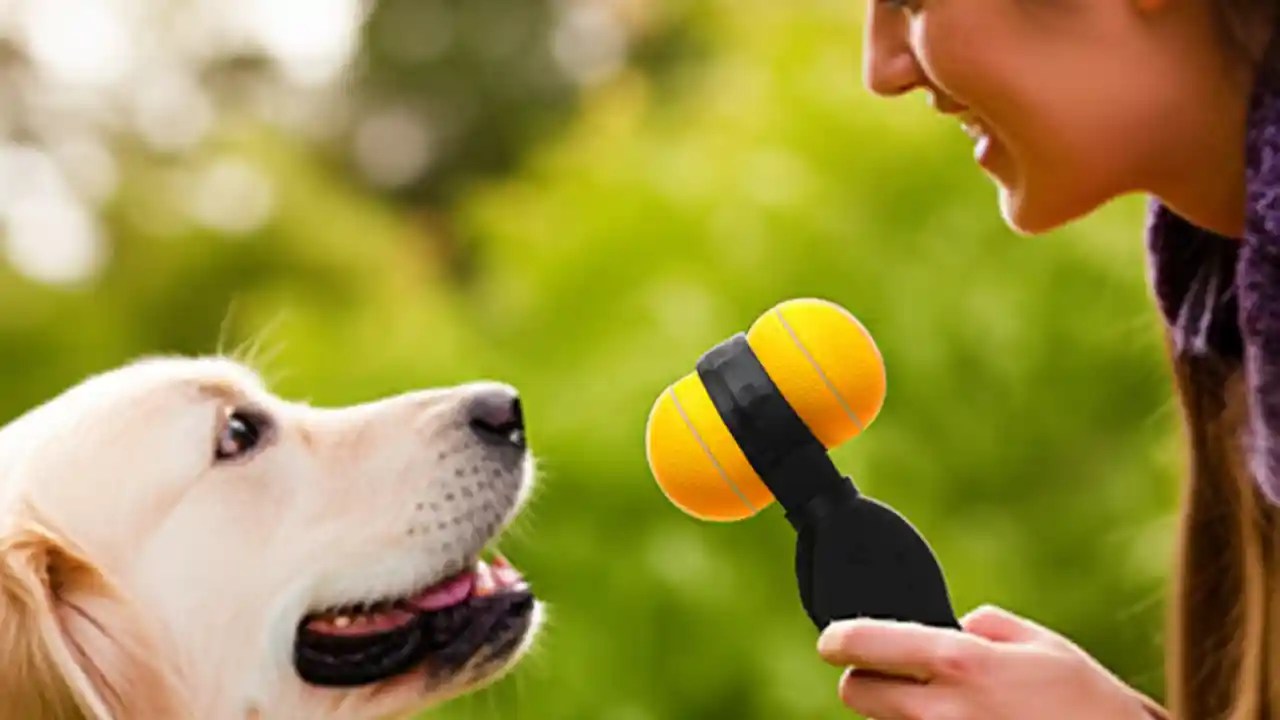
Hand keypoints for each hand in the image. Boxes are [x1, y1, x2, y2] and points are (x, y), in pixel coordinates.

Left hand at [816, 605, 1157, 719]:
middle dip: (867, 680)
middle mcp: (943, 713)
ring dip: (900, 717)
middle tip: (896, 677)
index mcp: (961, 664)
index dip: (839, 638)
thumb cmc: (1087, 705)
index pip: (866, 644)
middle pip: (856, 694)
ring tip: (952, 710)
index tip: (832, 640)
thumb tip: (954, 625)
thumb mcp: (1043, 645)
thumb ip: (986, 625)